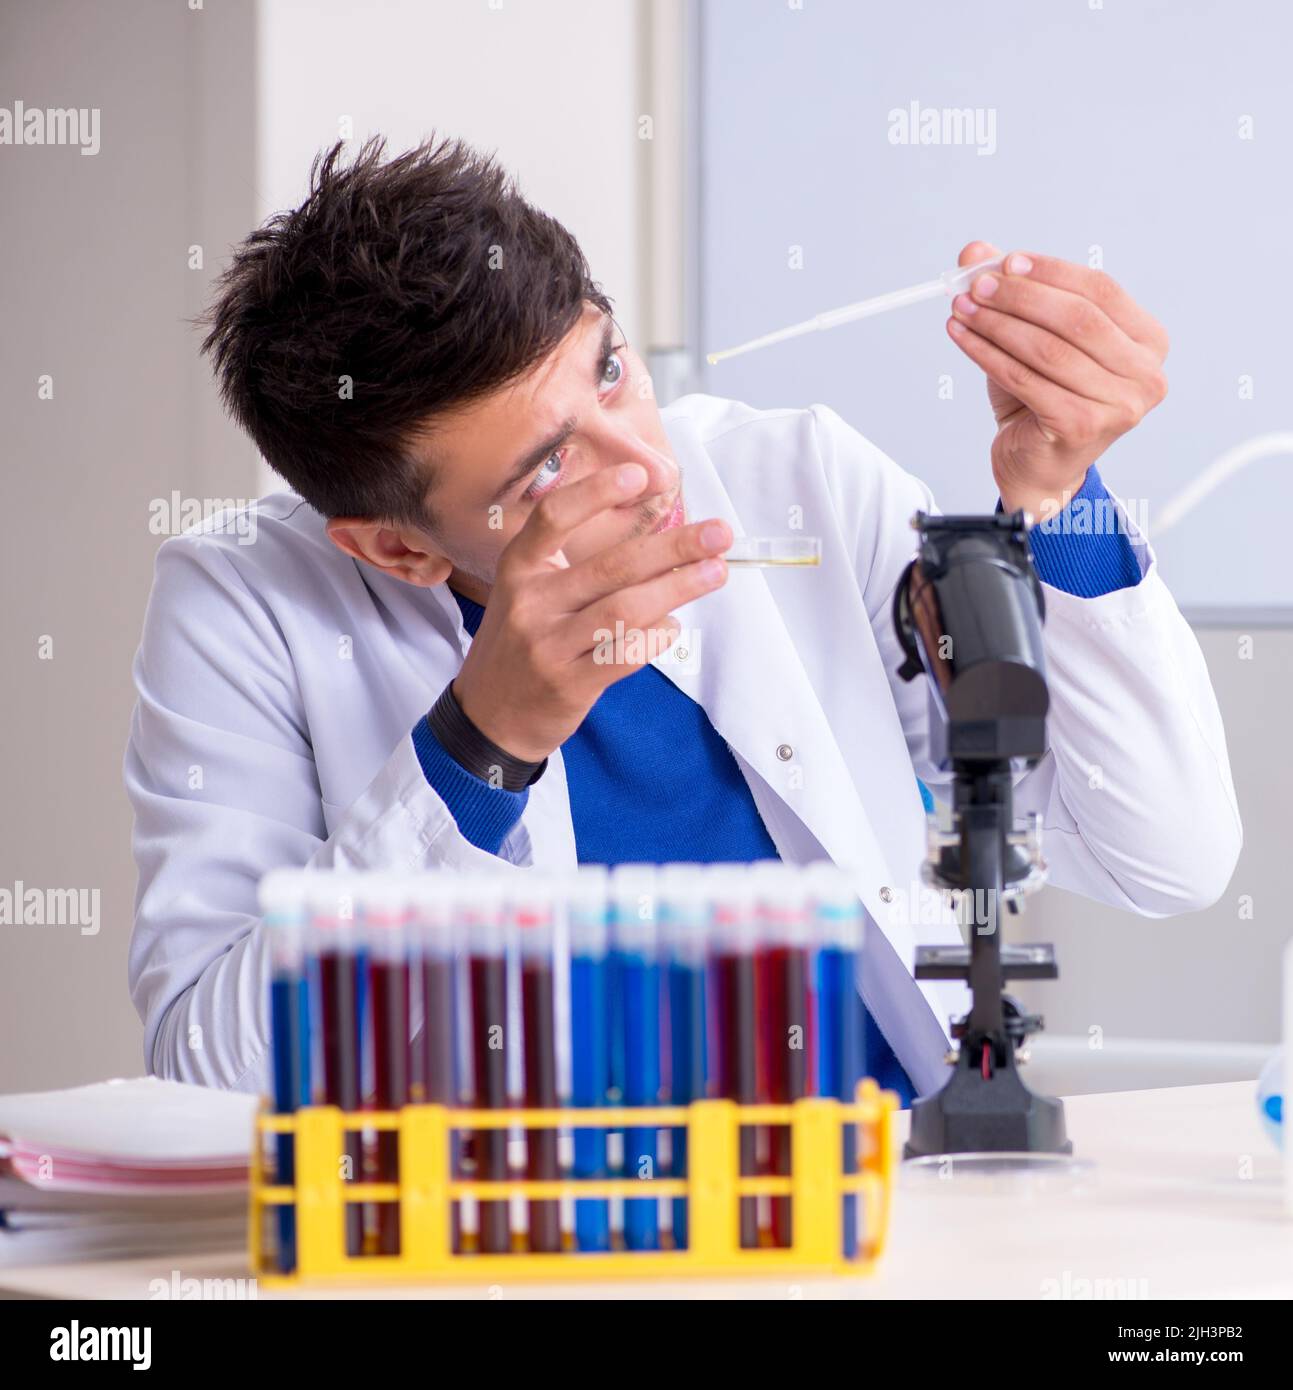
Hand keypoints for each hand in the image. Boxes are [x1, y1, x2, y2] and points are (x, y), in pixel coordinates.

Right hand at [451, 464, 730, 762]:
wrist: (488, 717)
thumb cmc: (521, 645)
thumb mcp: (528, 595)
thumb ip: (577, 568)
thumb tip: (658, 542)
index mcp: (519, 568)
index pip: (554, 517)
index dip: (597, 492)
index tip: (642, 475)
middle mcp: (530, 602)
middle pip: (611, 566)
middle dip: (674, 547)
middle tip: (720, 533)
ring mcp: (548, 645)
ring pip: (625, 610)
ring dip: (678, 589)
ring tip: (715, 573)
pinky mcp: (568, 684)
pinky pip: (625, 654)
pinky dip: (656, 637)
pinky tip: (673, 627)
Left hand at [946, 241, 1169, 518]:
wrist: (1038, 466)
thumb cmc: (1043, 399)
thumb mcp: (1034, 338)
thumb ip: (1015, 292)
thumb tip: (975, 252)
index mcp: (1149, 341)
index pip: (1101, 290)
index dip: (1051, 271)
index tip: (1006, 261)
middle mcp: (1145, 374)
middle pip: (1077, 318)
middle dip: (1020, 296)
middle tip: (975, 285)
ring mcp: (1119, 405)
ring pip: (1048, 349)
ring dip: (997, 324)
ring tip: (961, 308)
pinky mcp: (1082, 426)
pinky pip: (1026, 379)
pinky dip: (987, 354)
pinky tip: (962, 337)